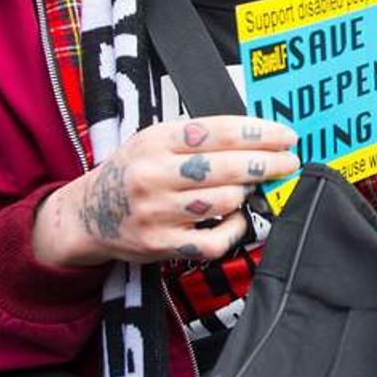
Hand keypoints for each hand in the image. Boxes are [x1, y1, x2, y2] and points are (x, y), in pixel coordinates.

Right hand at [32, 117, 300, 267]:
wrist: (87, 214)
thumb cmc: (134, 172)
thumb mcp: (155, 141)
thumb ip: (200, 137)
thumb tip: (260, 136)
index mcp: (155, 141)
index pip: (216, 131)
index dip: (258, 133)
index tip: (286, 136)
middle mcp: (153, 175)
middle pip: (224, 167)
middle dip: (266, 164)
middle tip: (288, 162)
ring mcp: (156, 212)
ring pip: (224, 201)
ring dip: (246, 194)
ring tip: (250, 188)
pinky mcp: (160, 245)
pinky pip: (214, 241)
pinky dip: (232, 229)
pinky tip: (234, 218)